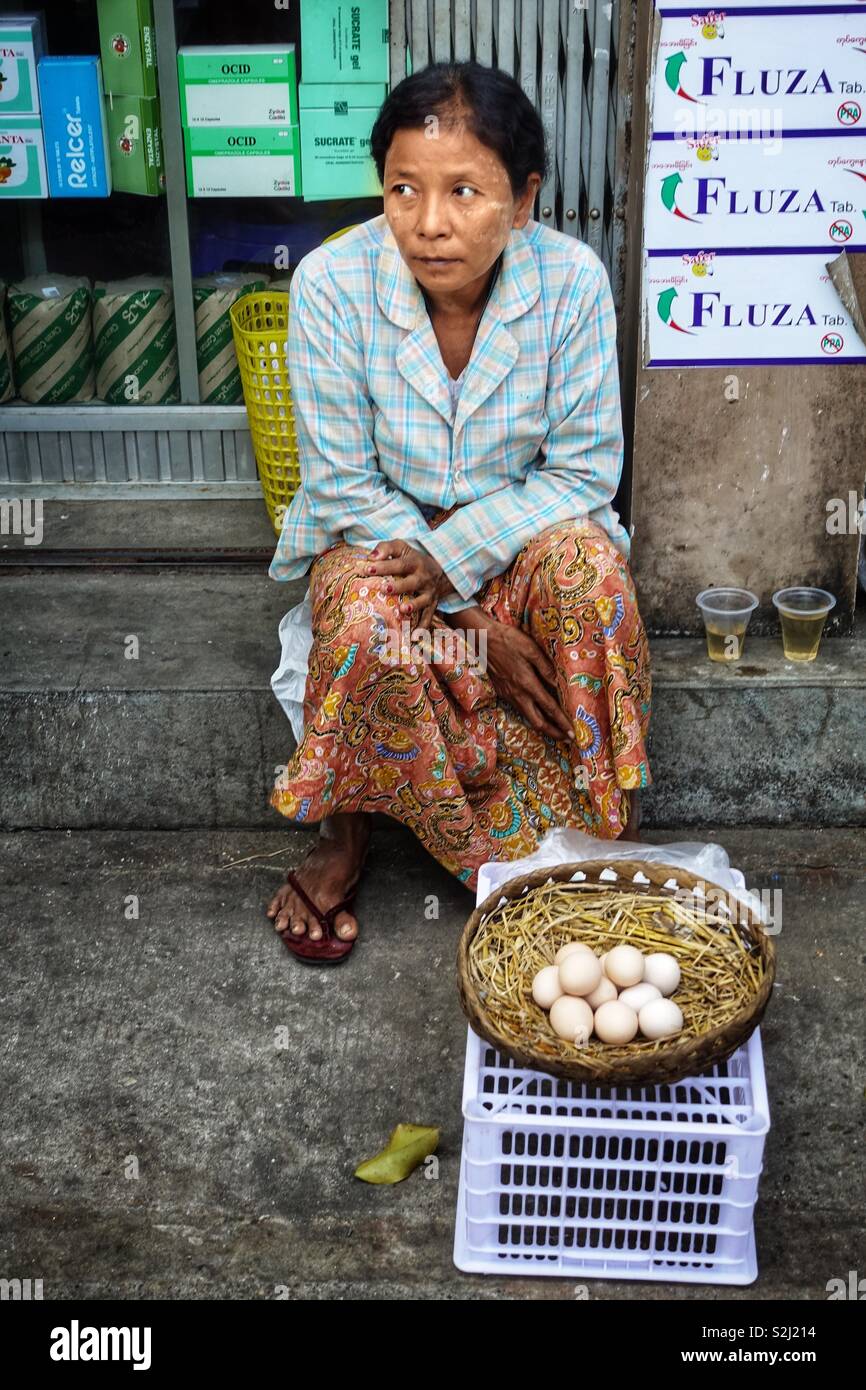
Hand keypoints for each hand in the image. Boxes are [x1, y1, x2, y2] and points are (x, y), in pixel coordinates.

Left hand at [364, 540, 449, 631]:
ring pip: (422, 600)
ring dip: (413, 606)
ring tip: (402, 610)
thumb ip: (385, 548)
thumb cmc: (412, 558)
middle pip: (411, 582)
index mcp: (414, 562)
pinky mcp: (432, 605)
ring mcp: (429, 593)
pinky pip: (428, 617)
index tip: (367, 568)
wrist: (442, 569)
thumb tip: (371, 557)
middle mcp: (423, 578)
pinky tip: (414, 637)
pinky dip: (422, 628)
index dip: (383, 566)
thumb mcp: (401, 547)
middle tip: (383, 588)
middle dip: (398, 586)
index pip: (398, 564)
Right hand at [482, 617, 573, 742]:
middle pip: (538, 722)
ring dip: (544, 726)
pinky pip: (520, 710)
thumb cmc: (508, 640)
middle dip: (554, 733)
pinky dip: (533, 716)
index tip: (573, 733)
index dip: (562, 722)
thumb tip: (560, 684)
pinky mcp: (502, 692)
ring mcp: (508, 695)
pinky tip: (539, 713)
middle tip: (568, 738)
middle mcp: (517, 694)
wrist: (482, 639)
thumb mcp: (531, 649)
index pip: (549, 708)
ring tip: (557, 729)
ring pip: (528, 718)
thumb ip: (546, 668)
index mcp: (527, 684)